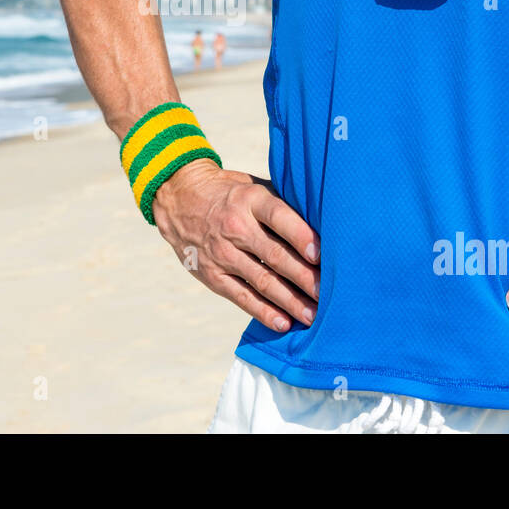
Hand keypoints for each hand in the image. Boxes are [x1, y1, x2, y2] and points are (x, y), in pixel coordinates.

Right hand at [152, 159, 318, 332]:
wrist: (178, 197)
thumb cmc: (231, 193)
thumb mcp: (253, 186)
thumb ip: (283, 204)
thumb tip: (326, 227)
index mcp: (250, 200)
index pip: (279, 217)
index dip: (301, 236)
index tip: (321, 255)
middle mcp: (235, 227)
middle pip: (275, 256)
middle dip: (305, 278)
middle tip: (329, 295)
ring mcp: (222, 253)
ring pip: (262, 282)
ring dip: (291, 301)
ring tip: (314, 316)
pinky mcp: (212, 275)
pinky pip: (241, 297)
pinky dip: (264, 312)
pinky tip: (284, 323)